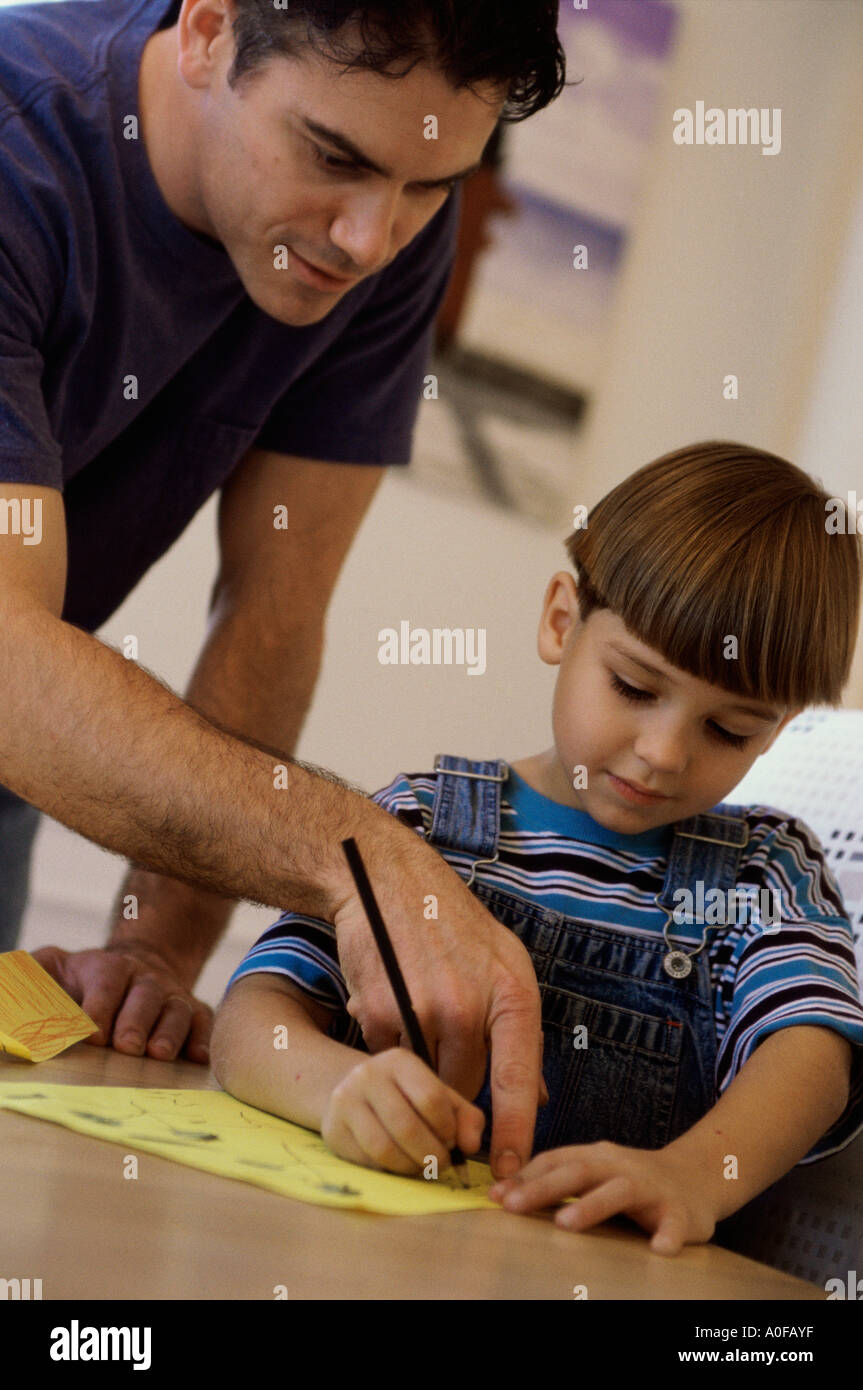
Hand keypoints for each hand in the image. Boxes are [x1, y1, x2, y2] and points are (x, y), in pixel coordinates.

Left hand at [30, 942, 211, 1062]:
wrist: (135, 968)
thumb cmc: (83, 980)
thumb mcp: (53, 967)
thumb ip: (32, 975)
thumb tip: (5, 985)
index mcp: (109, 967)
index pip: (107, 979)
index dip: (100, 1004)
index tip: (92, 1032)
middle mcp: (145, 979)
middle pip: (146, 993)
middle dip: (136, 1020)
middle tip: (126, 1047)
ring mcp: (172, 996)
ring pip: (177, 1008)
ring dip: (169, 1031)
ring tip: (158, 1055)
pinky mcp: (193, 1013)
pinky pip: (204, 1022)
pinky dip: (203, 1038)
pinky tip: (198, 1057)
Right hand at [321, 1047, 485, 1175]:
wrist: (354, 1092)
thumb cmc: (405, 1097)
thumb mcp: (438, 1096)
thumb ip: (464, 1117)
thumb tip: (470, 1146)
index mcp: (399, 1061)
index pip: (430, 1098)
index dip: (447, 1128)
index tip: (452, 1141)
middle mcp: (368, 1075)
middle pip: (406, 1127)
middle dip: (431, 1154)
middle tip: (441, 1163)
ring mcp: (346, 1101)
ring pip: (384, 1149)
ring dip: (410, 1167)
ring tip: (421, 1166)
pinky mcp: (333, 1129)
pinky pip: (366, 1161)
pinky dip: (389, 1171)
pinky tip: (398, 1164)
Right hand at [330, 817, 542, 1178]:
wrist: (386, 880)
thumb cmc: (450, 923)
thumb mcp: (504, 962)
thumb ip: (518, 1029)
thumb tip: (537, 1096)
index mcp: (512, 993)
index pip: (519, 1081)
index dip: (515, 1133)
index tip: (510, 1171)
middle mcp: (471, 1005)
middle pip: (467, 1085)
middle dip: (457, 1083)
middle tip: (444, 1045)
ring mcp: (424, 1009)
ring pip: (427, 1076)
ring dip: (421, 1062)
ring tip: (418, 1010)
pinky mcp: (380, 1012)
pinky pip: (388, 1058)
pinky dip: (388, 1043)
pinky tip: (393, 1001)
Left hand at [488, 1140, 717, 1253]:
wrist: (696, 1177)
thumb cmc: (630, 1180)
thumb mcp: (594, 1173)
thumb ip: (555, 1181)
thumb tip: (500, 1195)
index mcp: (596, 1157)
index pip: (555, 1161)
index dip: (524, 1177)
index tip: (494, 1197)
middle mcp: (619, 1166)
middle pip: (578, 1172)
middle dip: (543, 1188)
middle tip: (513, 1207)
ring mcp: (650, 1187)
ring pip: (619, 1192)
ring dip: (592, 1206)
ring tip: (566, 1224)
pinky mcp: (680, 1212)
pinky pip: (675, 1224)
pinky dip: (668, 1235)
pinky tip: (658, 1249)